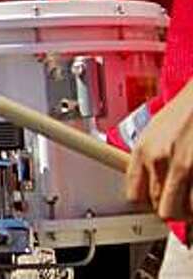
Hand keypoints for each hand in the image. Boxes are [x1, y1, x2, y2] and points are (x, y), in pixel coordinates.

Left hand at [126, 83, 192, 219]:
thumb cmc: (186, 111)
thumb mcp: (156, 130)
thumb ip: (149, 157)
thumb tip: (147, 182)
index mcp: (143, 150)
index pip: (135, 195)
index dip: (149, 202)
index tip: (157, 202)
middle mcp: (161, 160)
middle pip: (162, 209)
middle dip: (175, 209)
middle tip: (182, 200)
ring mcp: (186, 168)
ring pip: (185, 211)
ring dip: (191, 209)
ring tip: (192, 197)